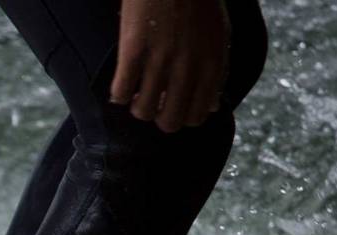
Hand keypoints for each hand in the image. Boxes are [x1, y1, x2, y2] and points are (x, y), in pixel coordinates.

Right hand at [109, 0, 231, 133]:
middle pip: (170, 120)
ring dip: (137, 107)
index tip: (172, 105)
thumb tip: (213, 106)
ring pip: (143, 111)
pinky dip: (118, 95)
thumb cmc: (196, 1)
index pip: (198, 115)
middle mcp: (188, 67)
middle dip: (159, 117)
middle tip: (153, 102)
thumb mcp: (218, 34)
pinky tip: (121, 85)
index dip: (183, 116)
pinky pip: (120, 92)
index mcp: (212, 63)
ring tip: (135, 93)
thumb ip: (216, 71)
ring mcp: (160, 59)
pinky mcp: (133, 50)